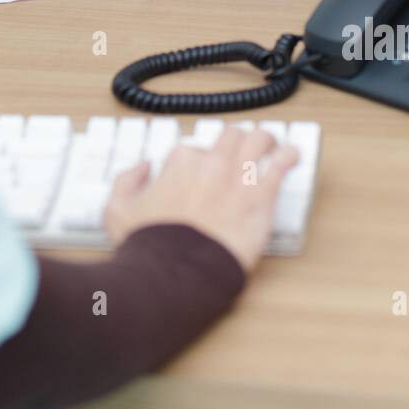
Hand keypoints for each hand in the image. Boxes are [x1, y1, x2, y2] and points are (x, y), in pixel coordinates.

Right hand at [104, 126, 298, 273]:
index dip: (199, 161)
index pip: (195, 148)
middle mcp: (211, 162)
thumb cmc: (151, 246)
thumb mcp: (117, 211)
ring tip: (273, 145)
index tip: (201, 172)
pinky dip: (289, 157)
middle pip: (231, 135)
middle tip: (242, 149)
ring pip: (259, 140)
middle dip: (236, 141)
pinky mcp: (260, 198)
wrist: (176, 273)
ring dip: (266, 140)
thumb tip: (143, 167)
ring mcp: (238, 178)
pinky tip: (292, 156)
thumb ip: (126, 181)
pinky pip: (280, 167)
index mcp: (180, 161)